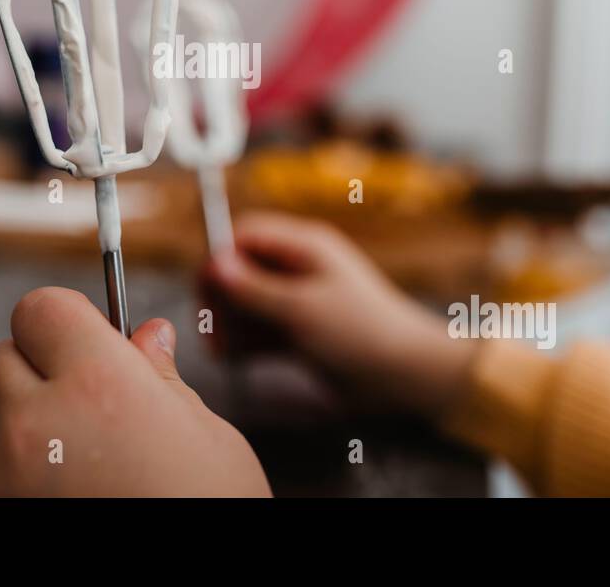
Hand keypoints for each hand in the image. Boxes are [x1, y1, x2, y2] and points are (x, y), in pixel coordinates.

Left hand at [0, 286, 270, 496]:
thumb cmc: (212, 515)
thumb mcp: (208, 438)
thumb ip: (162, 379)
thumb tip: (147, 337)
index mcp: (98, 385)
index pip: (40, 308)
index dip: (67, 317)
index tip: (90, 333)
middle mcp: (39, 426)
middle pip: (4, 356)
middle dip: (41, 364)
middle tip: (92, 394)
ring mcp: (7, 479)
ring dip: (19, 418)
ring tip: (80, 450)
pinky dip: (13, 467)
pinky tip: (67, 486)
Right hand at [204, 212, 474, 418]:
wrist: (406, 374)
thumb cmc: (361, 332)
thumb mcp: (301, 308)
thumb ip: (254, 288)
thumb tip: (214, 262)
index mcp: (305, 247)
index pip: (247, 235)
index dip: (221, 256)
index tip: (204, 289)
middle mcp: (299, 269)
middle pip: (243, 269)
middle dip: (222, 295)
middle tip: (210, 326)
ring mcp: (299, 301)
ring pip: (249, 302)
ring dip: (231, 322)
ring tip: (220, 348)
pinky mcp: (300, 331)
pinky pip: (262, 328)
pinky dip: (245, 340)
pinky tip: (231, 356)